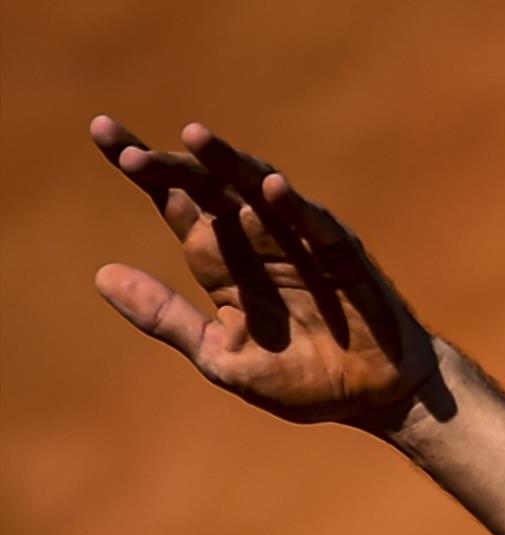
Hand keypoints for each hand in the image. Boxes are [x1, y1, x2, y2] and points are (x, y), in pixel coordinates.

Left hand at [89, 116, 434, 427]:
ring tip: (193, 136)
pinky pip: (316, 225)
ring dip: (228, 163)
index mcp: (223, 263)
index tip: (102, 133)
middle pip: (207, 187)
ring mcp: (299, 243)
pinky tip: (271, 188)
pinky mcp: (342, 257)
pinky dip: (294, 206)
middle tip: (127, 154)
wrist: (373, 400)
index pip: (175, 203)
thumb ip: (167, 316)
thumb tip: (100, 274)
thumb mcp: (220, 355)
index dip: (144, 171)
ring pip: (257, 190)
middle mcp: (257, 242)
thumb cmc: (302, 380)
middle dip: (171, 165)